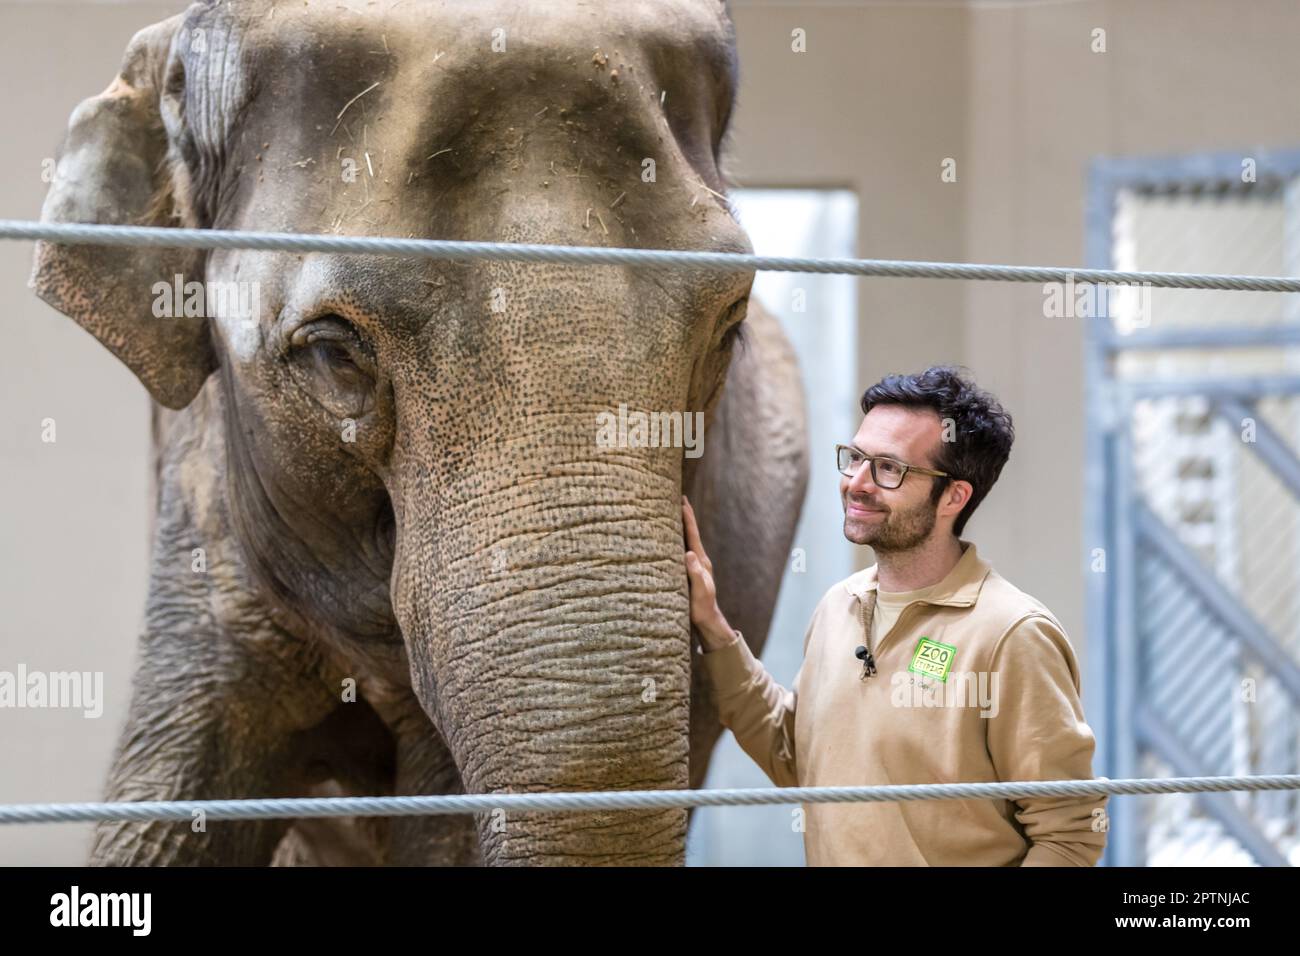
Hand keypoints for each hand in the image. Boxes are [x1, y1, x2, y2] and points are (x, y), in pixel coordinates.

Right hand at [682, 495, 738, 651]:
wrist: (707, 620)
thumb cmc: (702, 608)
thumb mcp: (698, 591)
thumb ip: (695, 574)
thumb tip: (689, 554)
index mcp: (701, 561)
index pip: (693, 534)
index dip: (688, 517)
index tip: (682, 500)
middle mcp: (699, 560)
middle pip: (691, 532)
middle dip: (685, 515)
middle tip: (678, 498)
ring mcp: (695, 565)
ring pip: (687, 540)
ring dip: (680, 525)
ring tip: (673, 512)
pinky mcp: (690, 571)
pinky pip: (683, 549)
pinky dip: (677, 538)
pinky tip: (671, 538)